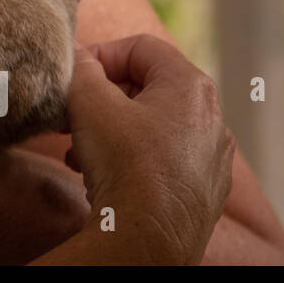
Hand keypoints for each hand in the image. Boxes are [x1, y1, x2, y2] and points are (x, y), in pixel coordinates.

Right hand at [59, 35, 235, 264]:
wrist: (148, 236)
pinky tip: (102, 172)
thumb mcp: (89, 102)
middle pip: (148, 86)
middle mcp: (211, 117)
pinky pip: (164, 157)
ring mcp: (212, 156)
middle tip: (72, 111)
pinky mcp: (205, 189)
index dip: (101, 54)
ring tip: (80, 146)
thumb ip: (81, 69)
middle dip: (103, 96)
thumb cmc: (124, 162)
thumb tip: (77, 56)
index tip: (75, 76)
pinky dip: (132, 156)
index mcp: (190, 86)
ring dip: (112, 128)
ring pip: (153, 124)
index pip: (140, 46)